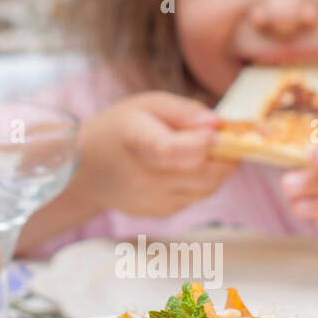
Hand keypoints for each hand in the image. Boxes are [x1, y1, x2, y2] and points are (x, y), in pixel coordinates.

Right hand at [81, 91, 237, 217]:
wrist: (88, 170)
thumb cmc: (120, 129)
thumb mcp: (148, 104)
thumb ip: (185, 111)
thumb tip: (216, 125)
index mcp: (135, 141)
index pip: (170, 150)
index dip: (201, 143)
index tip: (216, 133)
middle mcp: (142, 177)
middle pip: (202, 175)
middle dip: (226, 157)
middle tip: (228, 141)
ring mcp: (151, 200)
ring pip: (207, 189)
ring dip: (218, 170)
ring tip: (209, 151)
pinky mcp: (160, 212)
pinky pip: (196, 198)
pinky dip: (203, 183)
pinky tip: (189, 168)